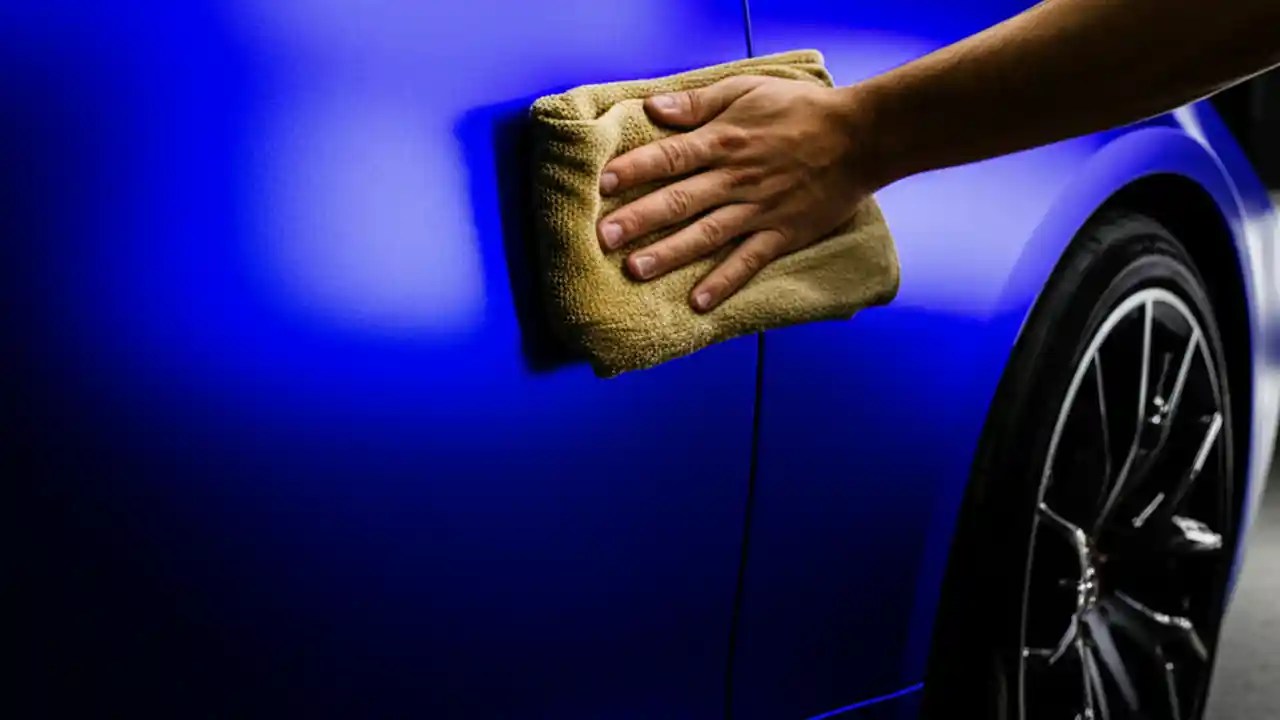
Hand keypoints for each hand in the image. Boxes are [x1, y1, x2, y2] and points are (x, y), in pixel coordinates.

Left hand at [598, 75, 878, 311]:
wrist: (860, 138)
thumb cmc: (800, 110)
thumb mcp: (746, 91)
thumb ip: (698, 104)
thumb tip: (652, 108)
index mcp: (724, 141)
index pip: (670, 157)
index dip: (635, 170)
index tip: (603, 184)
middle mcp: (736, 179)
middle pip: (680, 200)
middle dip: (639, 219)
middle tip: (603, 238)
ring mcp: (758, 210)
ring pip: (707, 235)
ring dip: (670, 254)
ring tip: (636, 271)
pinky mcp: (781, 234)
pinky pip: (748, 262)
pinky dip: (724, 283)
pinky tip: (697, 303)